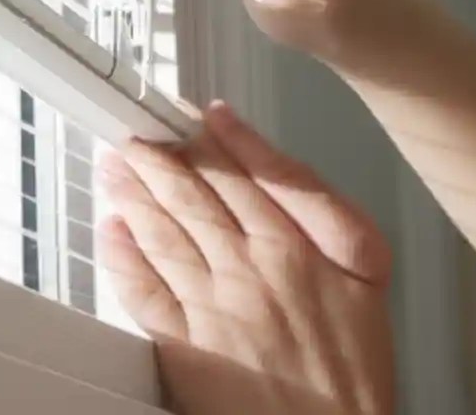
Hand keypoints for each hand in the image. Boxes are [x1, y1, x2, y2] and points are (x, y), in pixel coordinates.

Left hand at [97, 102, 393, 414]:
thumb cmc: (353, 358)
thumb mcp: (364, 262)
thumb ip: (313, 195)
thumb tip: (257, 144)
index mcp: (290, 243)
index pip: (233, 172)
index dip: (201, 139)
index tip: (180, 117)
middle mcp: (245, 269)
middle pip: (188, 196)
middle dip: (153, 159)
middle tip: (130, 133)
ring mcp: (210, 306)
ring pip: (160, 233)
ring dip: (130, 193)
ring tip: (113, 166)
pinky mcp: (185, 345)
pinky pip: (143, 292)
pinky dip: (121, 257)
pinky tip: (111, 231)